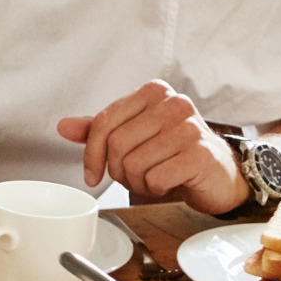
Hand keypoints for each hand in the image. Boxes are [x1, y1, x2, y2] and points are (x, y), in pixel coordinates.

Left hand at [56, 81, 246, 215]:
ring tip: (153, 178)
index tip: (91, 174)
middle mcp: (174, 103)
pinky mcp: (203, 154)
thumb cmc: (171, 153)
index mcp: (153, 92)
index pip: (104, 122)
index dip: (92, 153)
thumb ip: (98, 130)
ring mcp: (191, 127)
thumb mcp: (132, 136)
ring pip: (135, 163)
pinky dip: (156, 188)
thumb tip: (64, 126)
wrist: (217, 174)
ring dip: (138, 181)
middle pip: (117, 143)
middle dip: (119, 170)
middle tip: (133, 177)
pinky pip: (157, 177)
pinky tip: (168, 183)